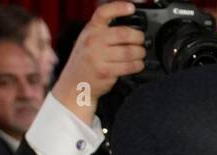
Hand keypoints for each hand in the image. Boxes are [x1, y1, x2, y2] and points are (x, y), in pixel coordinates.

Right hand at [52, 2, 145, 124]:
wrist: (75, 84)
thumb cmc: (85, 61)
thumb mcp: (88, 39)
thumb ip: (103, 31)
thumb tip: (128, 26)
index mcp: (90, 30)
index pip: (103, 13)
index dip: (119, 8)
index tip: (131, 8)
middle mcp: (93, 41)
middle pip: (123, 34)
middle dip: (138, 37)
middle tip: (141, 40)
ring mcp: (98, 57)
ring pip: (129, 51)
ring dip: (140, 53)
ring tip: (140, 53)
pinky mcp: (106, 71)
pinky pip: (129, 66)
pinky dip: (138, 65)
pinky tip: (138, 64)